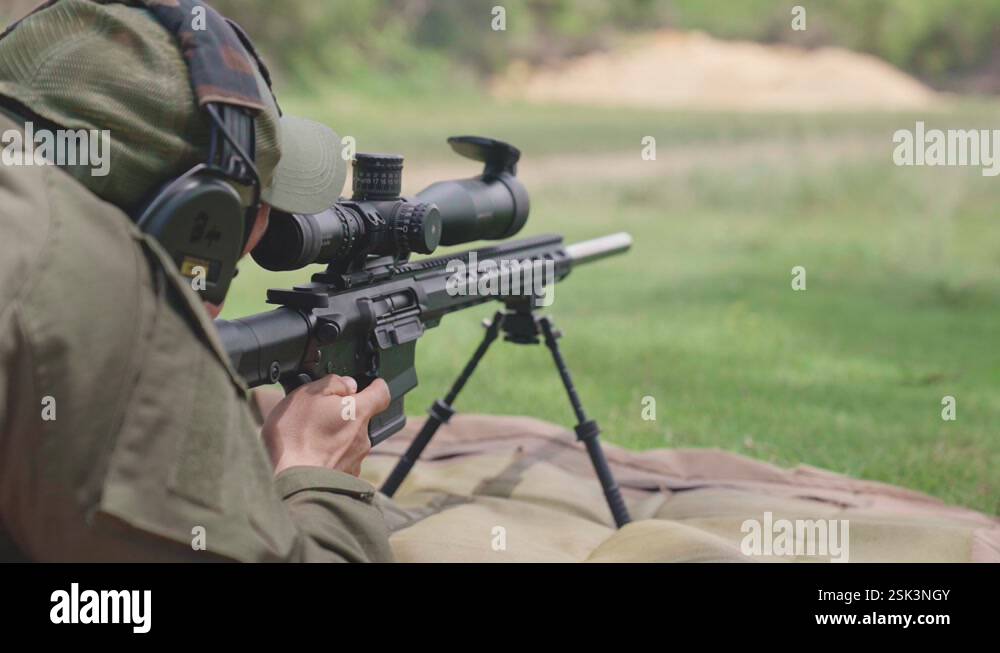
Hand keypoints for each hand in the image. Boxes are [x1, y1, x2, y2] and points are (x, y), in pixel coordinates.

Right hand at [261, 375, 390, 476]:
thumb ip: (333, 384)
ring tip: (308, 440)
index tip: (370, 385)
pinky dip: (328, 458)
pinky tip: (309, 458)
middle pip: (360, 419)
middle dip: (344, 416)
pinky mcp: (346, 479)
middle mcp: (363, 437)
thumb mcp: (307, 395)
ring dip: (334, 438)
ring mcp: (356, 460)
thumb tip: (349, 384)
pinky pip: (340, 462)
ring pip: (349, 442)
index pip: (382, 393)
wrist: (291, 482)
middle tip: (317, 417)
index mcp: (358, 412)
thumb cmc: (296, 437)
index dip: (376, 386)